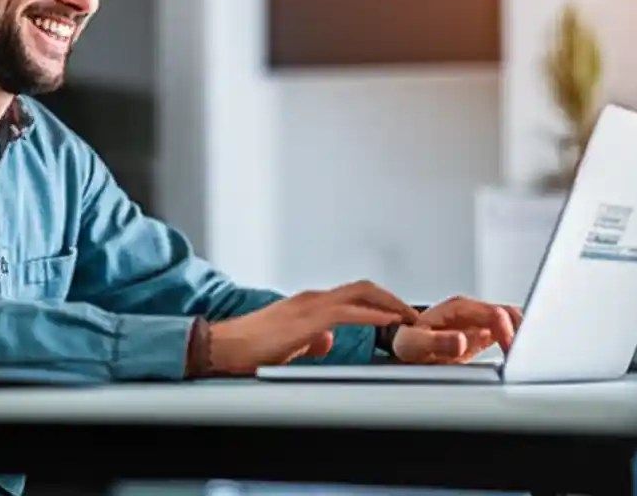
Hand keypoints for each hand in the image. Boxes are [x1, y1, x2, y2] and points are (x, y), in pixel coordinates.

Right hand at [206, 280, 419, 375]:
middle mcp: (313, 298)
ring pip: (361, 294)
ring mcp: (310, 305)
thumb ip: (310, 339)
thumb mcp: (288, 343)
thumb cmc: (249, 348)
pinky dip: (374, 314)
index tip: (398, 315)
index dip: (379, 301)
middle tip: (413, 315)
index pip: (353, 294)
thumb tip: (327, 340)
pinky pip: (350, 312)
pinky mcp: (308, 319)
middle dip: (392, 298)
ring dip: (390, 304)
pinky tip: (389, 322)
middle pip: (364, 287)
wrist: (223, 347)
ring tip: (410, 318)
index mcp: (309, 304)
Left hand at [392, 296, 522, 363]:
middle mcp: (472, 312)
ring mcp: (479, 321)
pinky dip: (517, 342)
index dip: (507, 332)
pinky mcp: (484, 334)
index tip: (510, 351)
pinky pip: (508, 332)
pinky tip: (517, 357)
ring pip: (513, 321)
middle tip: (521, 357)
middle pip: (510, 314)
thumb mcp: (414, 344)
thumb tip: (462, 340)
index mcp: (459, 308)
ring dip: (522, 336)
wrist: (404, 346)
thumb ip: (438, 342)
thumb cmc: (408, 343)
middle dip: (521, 333)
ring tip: (522, 358)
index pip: (495, 313)